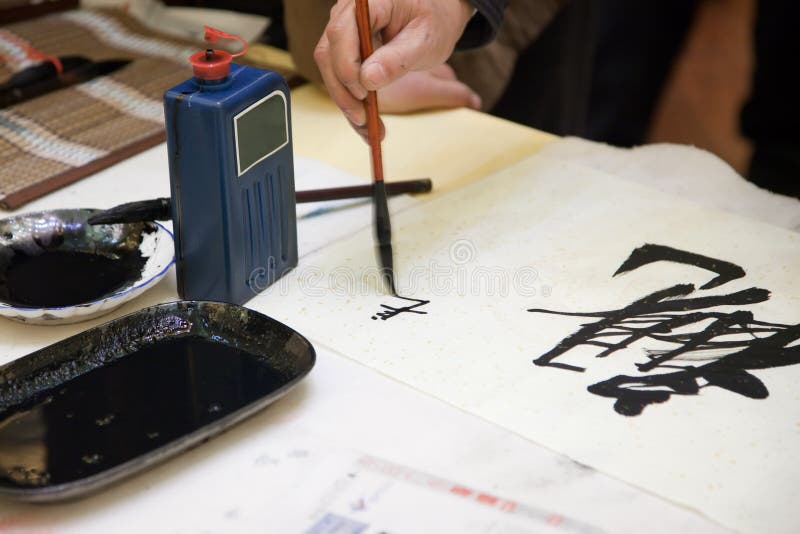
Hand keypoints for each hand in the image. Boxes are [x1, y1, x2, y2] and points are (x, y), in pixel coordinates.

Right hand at [314, 0, 474, 133]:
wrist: (436, 16)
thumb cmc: (434, 21)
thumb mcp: (425, 40)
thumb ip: (398, 59)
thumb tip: (368, 79)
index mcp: (367, 1)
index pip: (341, 33)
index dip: (346, 67)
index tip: (363, 93)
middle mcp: (347, 13)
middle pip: (329, 54)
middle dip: (343, 92)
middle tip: (364, 121)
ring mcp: (343, 31)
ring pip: (330, 69)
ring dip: (346, 102)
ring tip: (369, 130)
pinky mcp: (345, 49)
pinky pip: (340, 76)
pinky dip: (352, 102)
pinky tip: (367, 125)